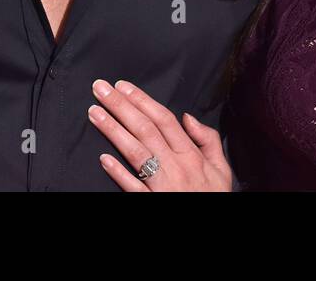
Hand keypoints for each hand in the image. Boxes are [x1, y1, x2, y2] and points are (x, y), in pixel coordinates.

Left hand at [88, 78, 231, 191]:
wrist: (213, 228)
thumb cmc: (213, 199)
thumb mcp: (221, 169)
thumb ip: (208, 140)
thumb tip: (189, 117)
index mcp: (191, 155)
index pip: (164, 119)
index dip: (142, 100)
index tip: (123, 86)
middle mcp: (176, 166)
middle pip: (145, 129)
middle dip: (121, 106)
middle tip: (101, 89)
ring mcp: (162, 185)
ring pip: (136, 152)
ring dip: (113, 130)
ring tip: (94, 113)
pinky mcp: (152, 203)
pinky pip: (133, 187)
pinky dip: (118, 173)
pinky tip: (103, 159)